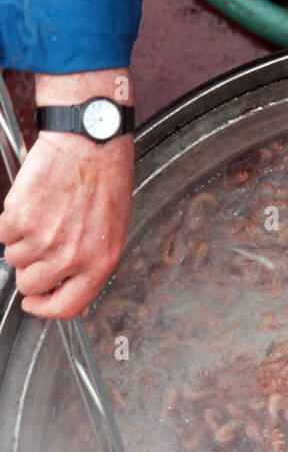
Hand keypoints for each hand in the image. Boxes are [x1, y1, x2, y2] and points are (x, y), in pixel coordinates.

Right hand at [0, 131, 133, 317]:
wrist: (90, 142)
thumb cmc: (106, 178)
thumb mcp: (112, 230)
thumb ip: (91, 263)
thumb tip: (72, 288)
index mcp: (99, 262)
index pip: (66, 307)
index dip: (45, 309)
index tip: (36, 303)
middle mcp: (71, 256)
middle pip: (31, 285)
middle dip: (31, 268)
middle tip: (41, 245)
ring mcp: (43, 239)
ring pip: (13, 258)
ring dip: (22, 241)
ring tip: (43, 215)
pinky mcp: (20, 218)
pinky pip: (3, 233)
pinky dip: (10, 221)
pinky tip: (32, 203)